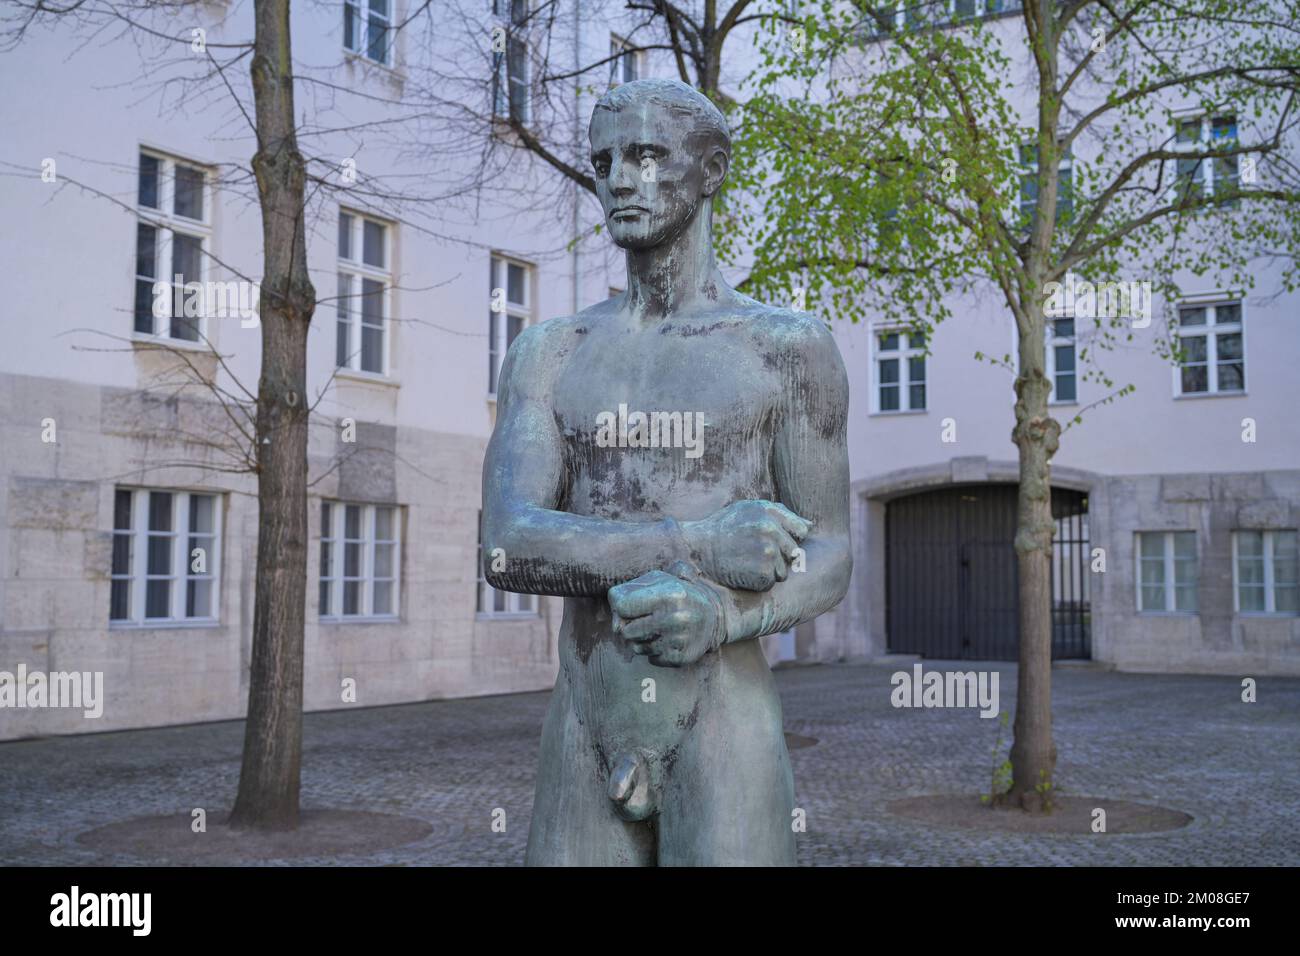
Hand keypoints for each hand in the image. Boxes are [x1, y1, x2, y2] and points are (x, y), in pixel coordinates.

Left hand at [608, 567, 725, 667]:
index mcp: (668, 593)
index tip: (628, 605)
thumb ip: (631, 589)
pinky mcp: (680, 658)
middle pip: (625, 630)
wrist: (714, 617)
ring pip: (636, 647)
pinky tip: (666, 640)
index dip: (619, 606)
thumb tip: (615, 617)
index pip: (622, 606)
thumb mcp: (659, 579)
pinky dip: (654, 651)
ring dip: (641, 639)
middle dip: (628, 625)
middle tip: (642, 619)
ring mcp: (678, 640)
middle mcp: (675, 617)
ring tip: (657, 628)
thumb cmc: (678, 595)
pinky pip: (650, 659)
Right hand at [682, 499, 811, 591]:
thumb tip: (810, 526)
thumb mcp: (748, 510)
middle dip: (777, 557)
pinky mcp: (763, 572)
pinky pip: (770, 583)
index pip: (800, 531)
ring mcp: (768, 551)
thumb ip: (780, 514)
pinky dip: (757, 583)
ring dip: (767, 572)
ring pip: (783, 571)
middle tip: (751, 555)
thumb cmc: (723, 529)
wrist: (696, 550)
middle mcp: (771, 529)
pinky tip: (741, 573)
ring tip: (745, 563)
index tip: (771, 543)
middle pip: (793, 553)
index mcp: (769, 511)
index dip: (788, 539)